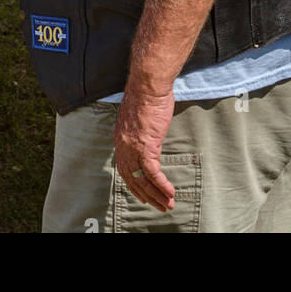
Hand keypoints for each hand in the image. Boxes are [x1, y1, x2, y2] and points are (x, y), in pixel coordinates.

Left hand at [113, 83, 175, 212]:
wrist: (148, 85)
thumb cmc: (147, 95)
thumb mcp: (138, 116)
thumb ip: (139, 129)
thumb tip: (146, 133)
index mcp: (120, 139)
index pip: (124, 168)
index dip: (133, 183)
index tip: (142, 194)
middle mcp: (123, 146)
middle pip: (132, 178)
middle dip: (145, 195)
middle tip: (157, 206)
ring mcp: (133, 148)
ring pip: (143, 180)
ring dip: (156, 195)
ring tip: (167, 205)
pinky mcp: (146, 147)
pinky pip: (153, 173)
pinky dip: (162, 185)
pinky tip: (170, 193)